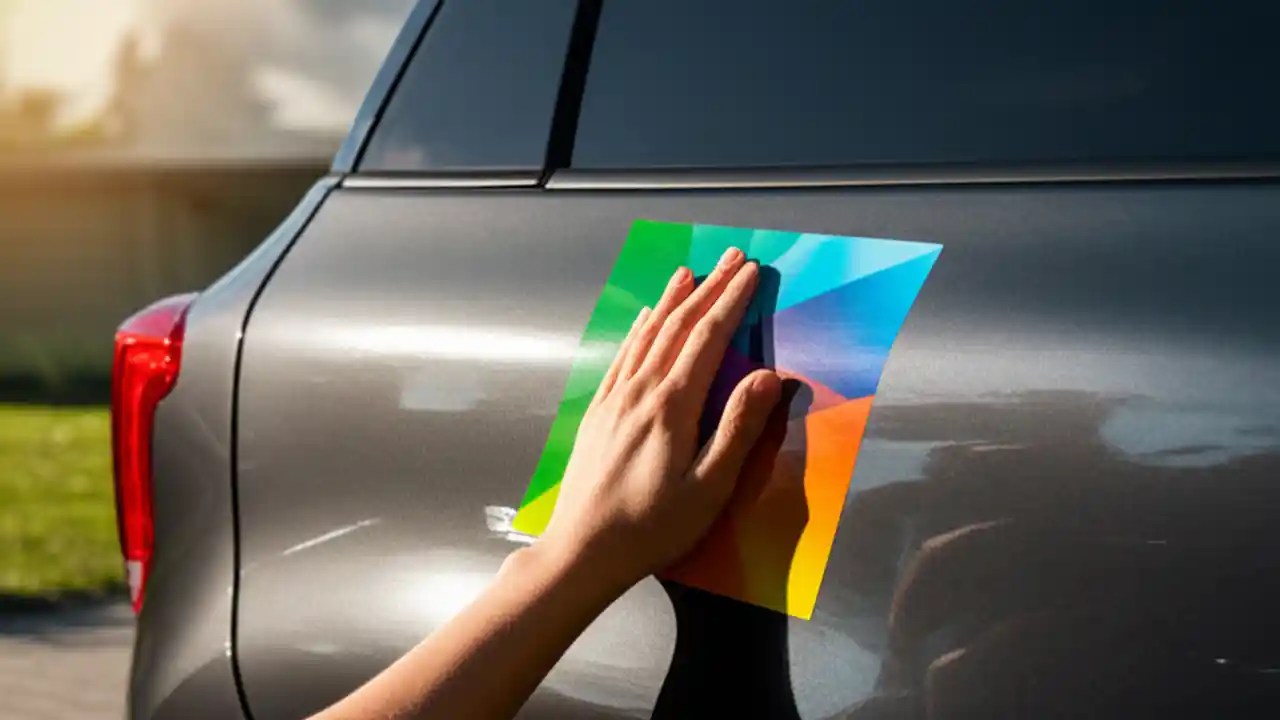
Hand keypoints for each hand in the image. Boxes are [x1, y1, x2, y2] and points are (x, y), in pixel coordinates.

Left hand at [539, 247, 782, 590]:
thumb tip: (768, 377)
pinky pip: (620, 357)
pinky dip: (636, 330)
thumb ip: (738, 429)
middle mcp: (640, 392)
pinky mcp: (597, 412)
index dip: (731, 302)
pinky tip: (642, 319)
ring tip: (687, 272)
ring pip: (646, 335)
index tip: (751, 272)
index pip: (708, 338)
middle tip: (729, 257)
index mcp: (673, 406)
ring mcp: (614, 400)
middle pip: (677, 327)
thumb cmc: (653, 527)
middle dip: (707, 289)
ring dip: (670, 300)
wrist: (582, 550)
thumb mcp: (709, 488)